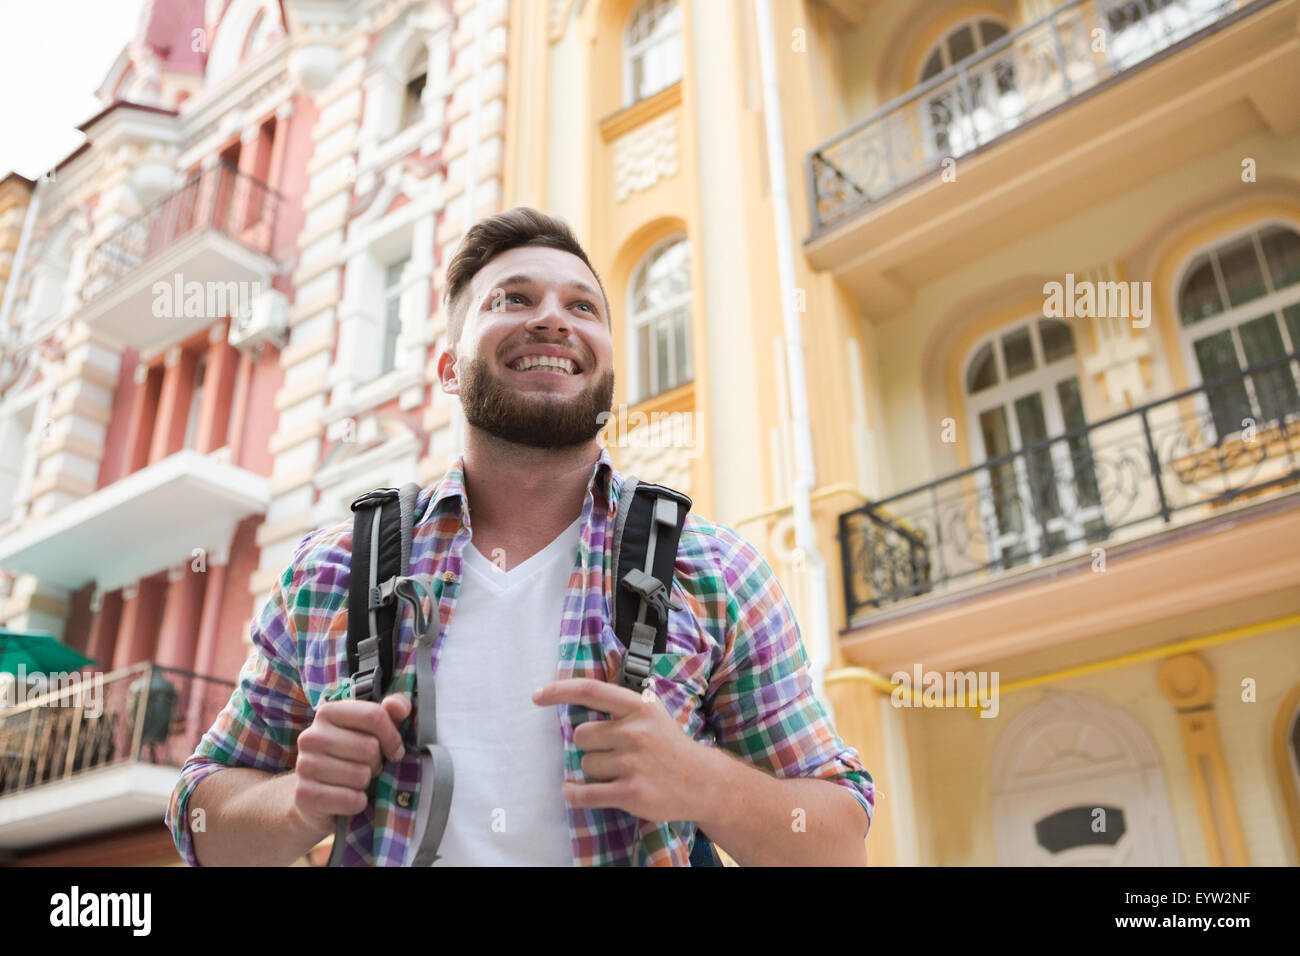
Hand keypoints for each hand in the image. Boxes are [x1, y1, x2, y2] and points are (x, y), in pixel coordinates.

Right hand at [290, 693, 409, 834]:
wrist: (315, 797)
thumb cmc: (351, 758)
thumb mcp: (373, 731)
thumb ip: (391, 712)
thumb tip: (400, 707)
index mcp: (328, 712)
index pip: (373, 716)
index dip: (392, 736)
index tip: (394, 750)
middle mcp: (311, 736)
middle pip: (370, 747)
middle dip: (377, 763)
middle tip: (366, 767)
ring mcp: (304, 765)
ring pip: (361, 775)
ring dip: (365, 783)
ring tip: (353, 781)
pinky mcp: (305, 794)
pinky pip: (350, 799)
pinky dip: (357, 803)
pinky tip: (346, 797)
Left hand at [532, 678, 709, 823]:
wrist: (702, 782)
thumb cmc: (669, 745)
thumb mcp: (652, 713)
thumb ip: (621, 704)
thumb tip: (578, 693)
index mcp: (639, 707)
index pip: (590, 690)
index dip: (559, 691)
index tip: (537, 696)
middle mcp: (635, 732)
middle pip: (581, 736)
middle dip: (590, 746)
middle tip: (613, 752)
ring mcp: (633, 763)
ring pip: (585, 765)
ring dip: (595, 771)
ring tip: (621, 772)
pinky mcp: (630, 793)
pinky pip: (585, 793)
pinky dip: (574, 794)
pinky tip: (572, 791)